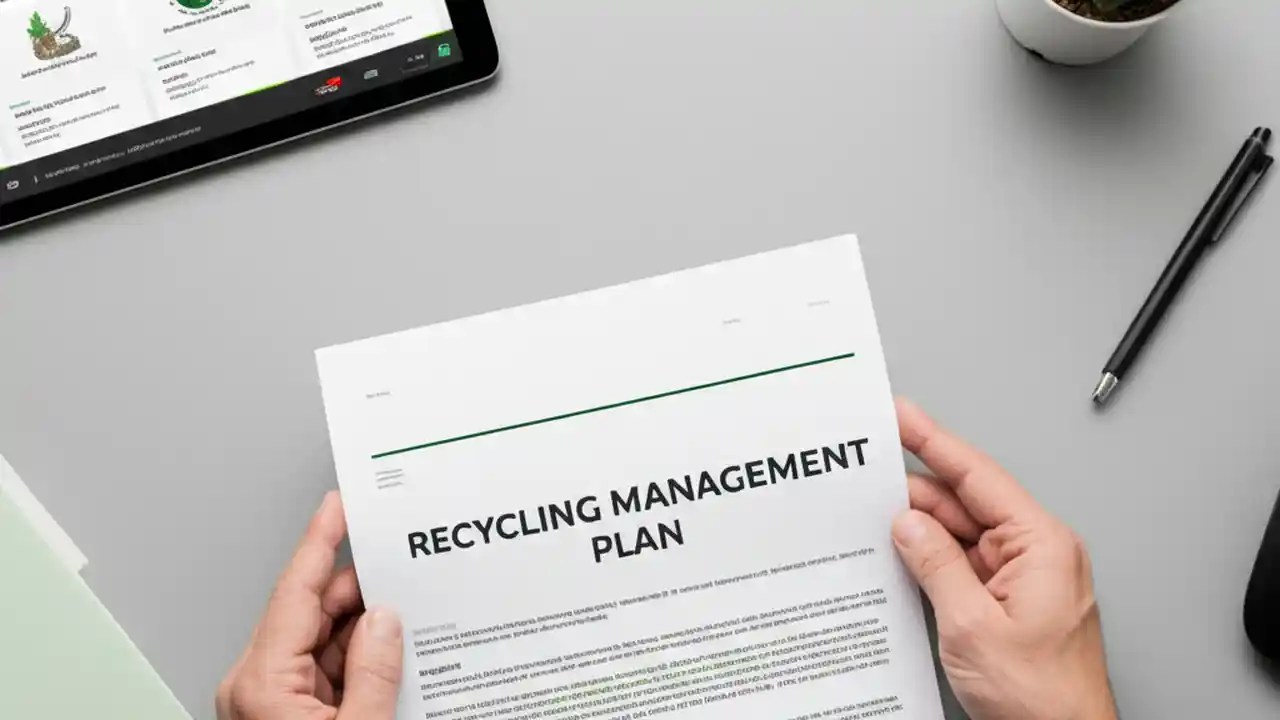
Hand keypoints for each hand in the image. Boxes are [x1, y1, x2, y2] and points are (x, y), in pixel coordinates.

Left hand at [217, 492, 403, 719]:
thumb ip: (375, 673)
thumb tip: (384, 621)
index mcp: (263, 683)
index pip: (295, 591)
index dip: (320, 541)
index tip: (337, 505)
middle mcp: (255, 686)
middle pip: (312, 612)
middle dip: (362, 591)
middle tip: (404, 571)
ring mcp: (267, 700)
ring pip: (320, 641)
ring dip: (364, 631)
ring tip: (411, 622)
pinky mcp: (282, 713)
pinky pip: (323, 669)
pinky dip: (358, 660)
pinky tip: (392, 659)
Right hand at [891, 399, 1115, 719]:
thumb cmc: (1042, 699)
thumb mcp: (971, 626)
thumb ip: (935, 564)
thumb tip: (908, 523)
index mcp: (1041, 545)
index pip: (977, 476)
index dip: (933, 441)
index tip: (903, 415)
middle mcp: (1036, 554)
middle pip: (965, 504)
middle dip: (915, 492)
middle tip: (867, 476)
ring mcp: (1021, 578)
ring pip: (959, 536)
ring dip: (920, 531)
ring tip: (874, 520)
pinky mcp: (1008, 602)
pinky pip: (962, 565)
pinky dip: (931, 560)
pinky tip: (902, 558)